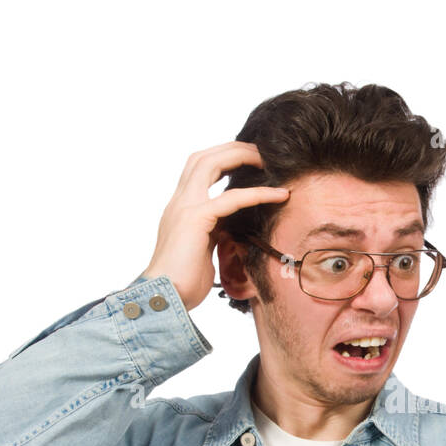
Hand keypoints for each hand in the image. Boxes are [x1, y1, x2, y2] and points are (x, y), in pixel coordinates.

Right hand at [140, 141, 289, 310]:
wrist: (166, 297)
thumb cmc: (184, 280)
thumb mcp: (202, 247)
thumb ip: (213, 230)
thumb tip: (231, 227)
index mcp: (180, 207)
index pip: (199, 169)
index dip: (223, 159)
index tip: (249, 162)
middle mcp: (179, 201)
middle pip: (203, 157)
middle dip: (233, 148)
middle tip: (262, 153)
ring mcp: (185, 207)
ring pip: (212, 163)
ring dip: (242, 156)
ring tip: (269, 161)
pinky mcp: (196, 219)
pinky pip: (232, 198)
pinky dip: (258, 193)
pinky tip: (280, 194)